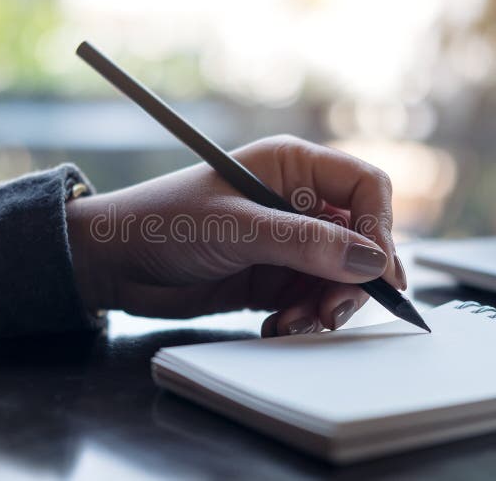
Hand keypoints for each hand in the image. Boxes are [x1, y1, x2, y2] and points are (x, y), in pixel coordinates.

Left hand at [65, 135, 405, 335]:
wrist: (115, 261)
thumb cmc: (165, 222)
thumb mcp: (237, 229)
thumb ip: (305, 243)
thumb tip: (373, 260)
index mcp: (293, 167)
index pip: (365, 187)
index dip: (380, 227)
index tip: (378, 271)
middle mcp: (298, 203)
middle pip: (360, 240)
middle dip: (352, 279)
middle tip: (330, 312)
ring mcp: (288, 243)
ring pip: (339, 276)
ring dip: (325, 306)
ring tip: (290, 323)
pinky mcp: (275, 278)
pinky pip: (311, 301)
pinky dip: (303, 319)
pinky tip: (275, 327)